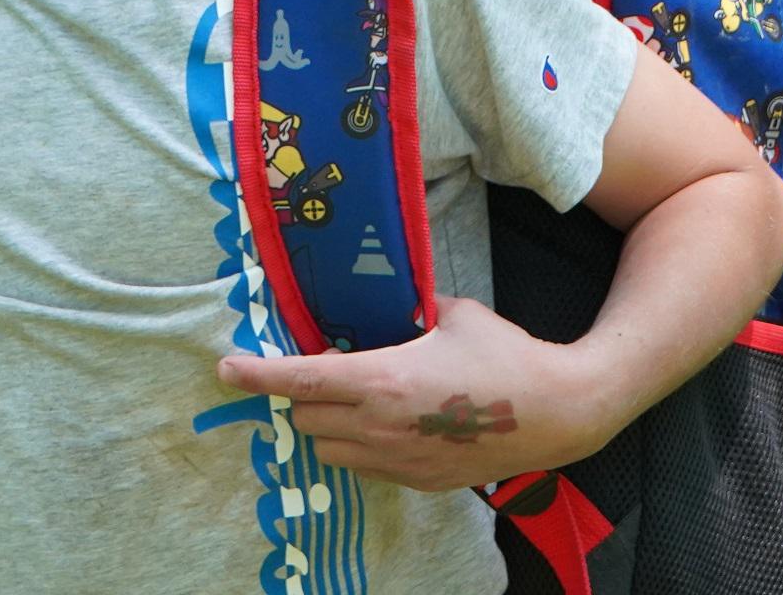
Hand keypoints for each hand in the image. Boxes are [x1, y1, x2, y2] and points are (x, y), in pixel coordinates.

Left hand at [214, 295, 600, 492]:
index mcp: (383, 380)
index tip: (227, 369)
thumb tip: (396, 301)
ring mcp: (398, 460)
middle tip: (319, 370)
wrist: (555, 413)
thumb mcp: (454, 314)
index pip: (302, 379)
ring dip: (328, 425)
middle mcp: (381, 426)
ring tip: (354, 399)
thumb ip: (414, 310)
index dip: (258, 375)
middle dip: (302, 395)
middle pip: (308, 418)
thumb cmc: (505, 356)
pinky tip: (389, 424)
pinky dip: (361, 446)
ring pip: (330, 451)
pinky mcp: (417, 481)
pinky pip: (366, 467)